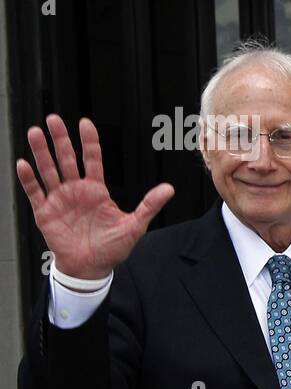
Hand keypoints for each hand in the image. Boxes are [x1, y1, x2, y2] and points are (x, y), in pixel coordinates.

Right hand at [16, 114, 172, 279]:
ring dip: (41, 152)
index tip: (84, 123)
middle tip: (53, 120)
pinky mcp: (45, 212)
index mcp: (96, 190)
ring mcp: (59, 200)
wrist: (91, 268)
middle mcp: (75, 190)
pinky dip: (28, 179)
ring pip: (48, 170)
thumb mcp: (134, 225)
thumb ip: (149, 205)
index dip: (88, 141)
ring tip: (35, 133)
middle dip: (60, 139)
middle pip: (66, 159)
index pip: (92, 160)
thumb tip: (169, 189)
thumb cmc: (112, 248)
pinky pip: (34, 192)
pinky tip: (23, 164)